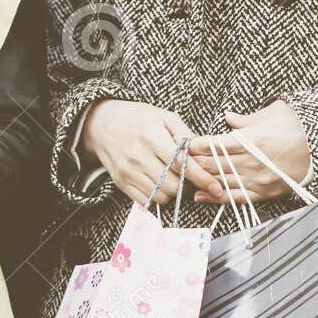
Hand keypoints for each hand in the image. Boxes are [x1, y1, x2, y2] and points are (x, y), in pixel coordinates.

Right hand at [80, 99, 218, 205]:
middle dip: (188, 186)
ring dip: (173, 192)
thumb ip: (185, 133)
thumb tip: (205, 151)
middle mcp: (138, 156)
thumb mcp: (163, 116)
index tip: (217, 187)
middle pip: (173, 185)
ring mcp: (128, 171)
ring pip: (161, 196)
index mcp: (151, 136)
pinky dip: (158, 196)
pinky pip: (146, 201)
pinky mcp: (121, 183)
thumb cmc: (137, 118)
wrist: (101, 124)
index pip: (181, 163)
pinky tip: (160, 184)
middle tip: (190, 178)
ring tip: (173, 178)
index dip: (202, 177)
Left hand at [190, 101, 311, 204]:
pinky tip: (201, 196)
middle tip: (175, 161)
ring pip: (222, 182)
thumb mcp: (276, 113)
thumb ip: (248, 119)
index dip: (198, 145)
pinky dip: (216, 198)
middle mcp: (254, 162)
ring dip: (200, 181)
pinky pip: (235, 198)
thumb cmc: (297, 129)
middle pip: (215, 164)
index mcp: (255, 140)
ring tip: (182, 179)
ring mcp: (258, 180)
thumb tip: (227, 117)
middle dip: (194, 163)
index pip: (218, 144)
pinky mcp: (263, 193)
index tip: (183, 143)